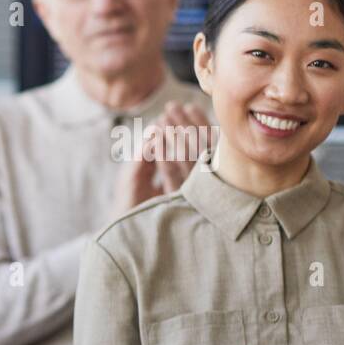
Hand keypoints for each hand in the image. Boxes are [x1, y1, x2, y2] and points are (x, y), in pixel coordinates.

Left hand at [109, 102, 212, 218]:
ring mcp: (190, 195)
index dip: (198, 124)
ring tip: (164, 117)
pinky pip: (172, 177)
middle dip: (184, 126)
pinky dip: (164, 158)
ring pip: (185, 161)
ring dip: (174, 137)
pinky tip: (156, 143)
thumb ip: (167, 156)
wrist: (136, 239)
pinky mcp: (177, 206)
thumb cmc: (146, 207)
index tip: (188, 105)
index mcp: (207, 178)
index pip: (206, 145)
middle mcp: (202, 186)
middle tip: (172, 107)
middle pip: (196, 149)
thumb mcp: (156, 178)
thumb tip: (165, 130)